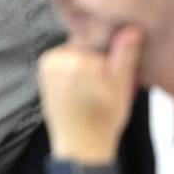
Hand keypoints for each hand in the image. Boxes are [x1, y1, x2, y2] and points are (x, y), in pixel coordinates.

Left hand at [37, 25, 142, 162]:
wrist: (79, 144)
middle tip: (107, 81)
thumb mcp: (122, 88)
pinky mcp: (43, 68)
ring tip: (94, 86)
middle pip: (87, 42)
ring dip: (86, 61)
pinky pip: (65, 57)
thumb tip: (130, 28)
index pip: (101, 35)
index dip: (114, 50)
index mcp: (78, 59)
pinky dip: (75, 66)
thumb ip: (124, 56)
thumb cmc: (104, 119)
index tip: (118, 68)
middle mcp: (57, 57)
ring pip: (76, 49)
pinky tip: (82, 86)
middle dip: (100, 56)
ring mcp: (47, 63)